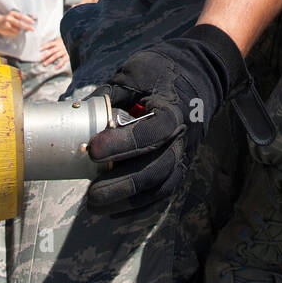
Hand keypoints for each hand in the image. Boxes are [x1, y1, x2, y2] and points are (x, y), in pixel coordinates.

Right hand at [0, 9, 35, 36]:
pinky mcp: (5, 29)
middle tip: (33, 29)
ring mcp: (7, 24)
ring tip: (15, 29)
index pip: (21, 16)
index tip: (33, 22)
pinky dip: (15, 32)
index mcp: (13, 13)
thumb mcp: (13, 16)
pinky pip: (14, 32)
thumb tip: (31, 18)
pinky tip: (11, 30)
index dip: (28, 19)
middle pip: (20, 24)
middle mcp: (9, 18)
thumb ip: (21, 18)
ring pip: (17, 30)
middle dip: (27, 27)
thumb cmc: (7, 19)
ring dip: (19, 30)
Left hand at [39, 35, 69, 69]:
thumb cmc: (68, 41)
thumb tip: (49, 44)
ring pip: (55, 56)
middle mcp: (60, 47)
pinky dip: (60, 64)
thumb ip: (56, 40)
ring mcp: (64, 51)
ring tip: (44, 64)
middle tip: (40, 60)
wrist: (77, 41)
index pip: (50, 44)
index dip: (45, 46)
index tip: (40, 49)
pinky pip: (63, 60)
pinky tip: (56, 68)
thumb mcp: (62, 39)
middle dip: (45, 56)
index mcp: (58, 42)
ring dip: (49, 60)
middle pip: (51, 51)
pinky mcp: (68, 55)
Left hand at [86, 23, 274, 214]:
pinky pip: (163, 191)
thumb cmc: (165, 70)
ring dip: (129, 201)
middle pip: (157, 169)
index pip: (151, 133)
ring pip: (161, 186)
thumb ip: (112, 94)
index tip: (92, 150)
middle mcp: (183, 137)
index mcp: (174, 110)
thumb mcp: (137, 72)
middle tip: (91, 194)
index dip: (121, 145)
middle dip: (122, 185)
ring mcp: (184, 154)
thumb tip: (79, 113)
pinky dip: (139, 205)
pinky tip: (114, 212)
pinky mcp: (180, 164)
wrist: (202, 74)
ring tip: (96, 207)